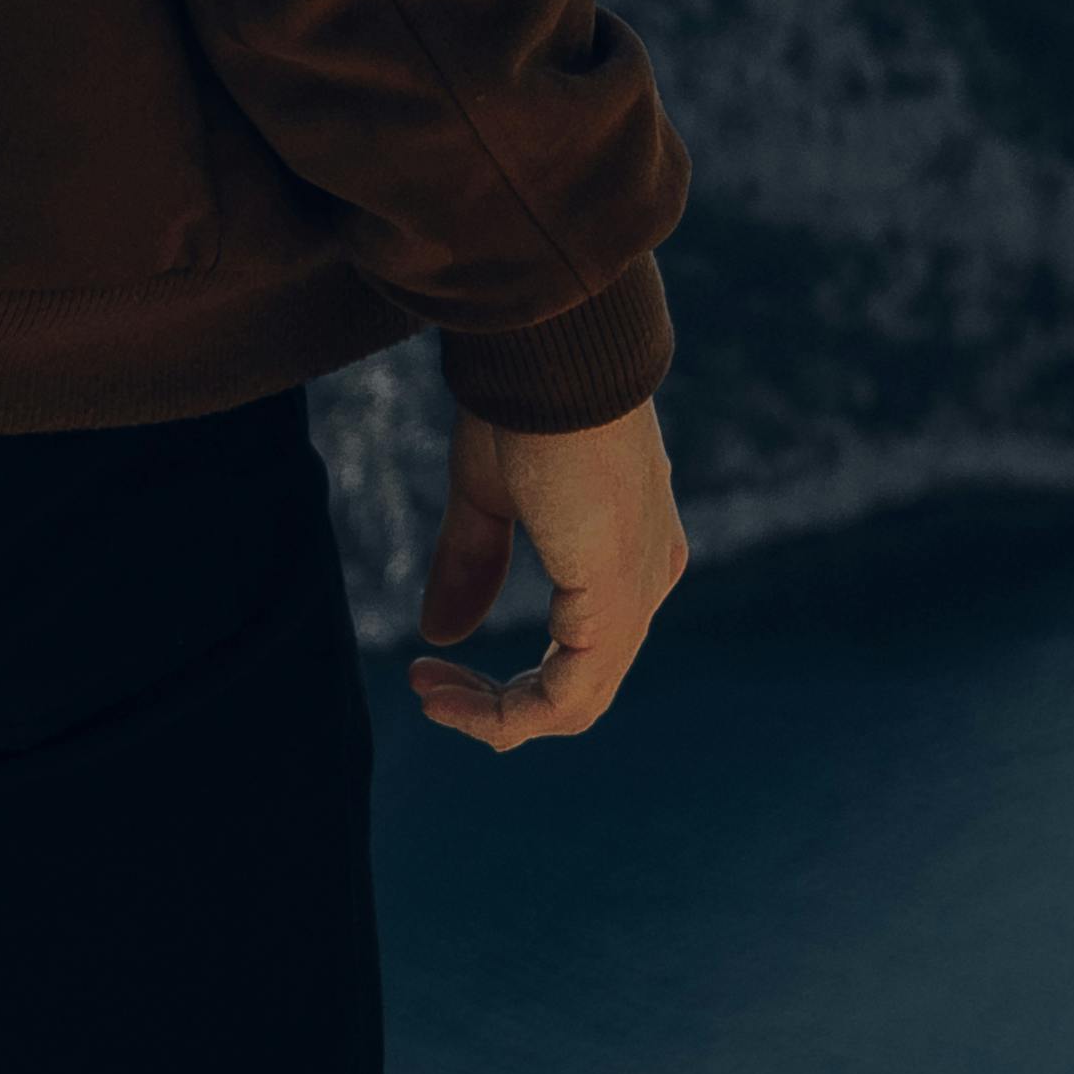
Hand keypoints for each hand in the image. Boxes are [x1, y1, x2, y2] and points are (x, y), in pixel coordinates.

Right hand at [408, 396, 684, 749]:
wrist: (552, 357)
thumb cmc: (525, 402)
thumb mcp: (488, 494)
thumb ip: (472, 565)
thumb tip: (439, 636)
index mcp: (628, 553)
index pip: (582, 652)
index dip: (510, 680)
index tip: (431, 667)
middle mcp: (645, 580)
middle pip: (580, 690)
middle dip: (498, 705)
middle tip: (428, 692)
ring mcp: (636, 595)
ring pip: (576, 705)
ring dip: (495, 716)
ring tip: (430, 697)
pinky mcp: (614, 603)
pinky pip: (568, 697)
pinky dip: (508, 714)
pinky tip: (451, 694)